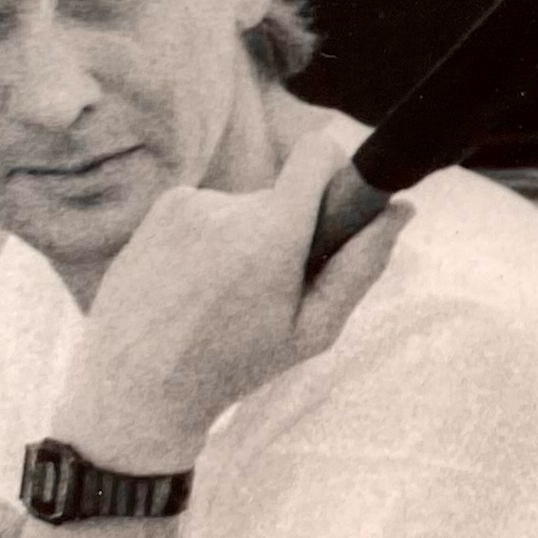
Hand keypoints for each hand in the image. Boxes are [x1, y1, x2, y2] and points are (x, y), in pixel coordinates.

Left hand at [52, 129, 412, 473]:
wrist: (136, 384)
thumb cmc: (233, 364)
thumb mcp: (313, 330)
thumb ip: (362, 266)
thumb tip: (401, 209)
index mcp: (270, 234)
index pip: (317, 153)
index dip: (334, 173)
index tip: (331, 212)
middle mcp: (226, 206)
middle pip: (283, 195)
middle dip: (288, 230)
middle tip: (268, 290)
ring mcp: (185, 204)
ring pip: (243, 208)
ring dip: (243, 240)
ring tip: (221, 296)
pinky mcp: (158, 210)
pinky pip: (207, 212)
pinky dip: (209, 241)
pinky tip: (192, 286)